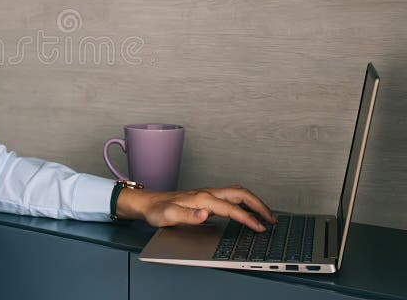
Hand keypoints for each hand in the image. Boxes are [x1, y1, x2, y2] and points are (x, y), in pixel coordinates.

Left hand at [116, 184, 275, 232]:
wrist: (149, 203)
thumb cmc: (157, 210)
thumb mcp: (168, 216)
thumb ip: (186, 215)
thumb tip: (205, 214)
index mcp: (202, 198)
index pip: (231, 208)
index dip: (248, 218)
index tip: (260, 227)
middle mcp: (207, 193)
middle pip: (240, 194)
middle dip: (259, 205)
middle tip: (272, 218)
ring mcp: (208, 194)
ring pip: (237, 193)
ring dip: (253, 202)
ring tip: (266, 215)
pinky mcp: (207, 198)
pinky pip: (231, 197)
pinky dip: (244, 202)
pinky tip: (246, 211)